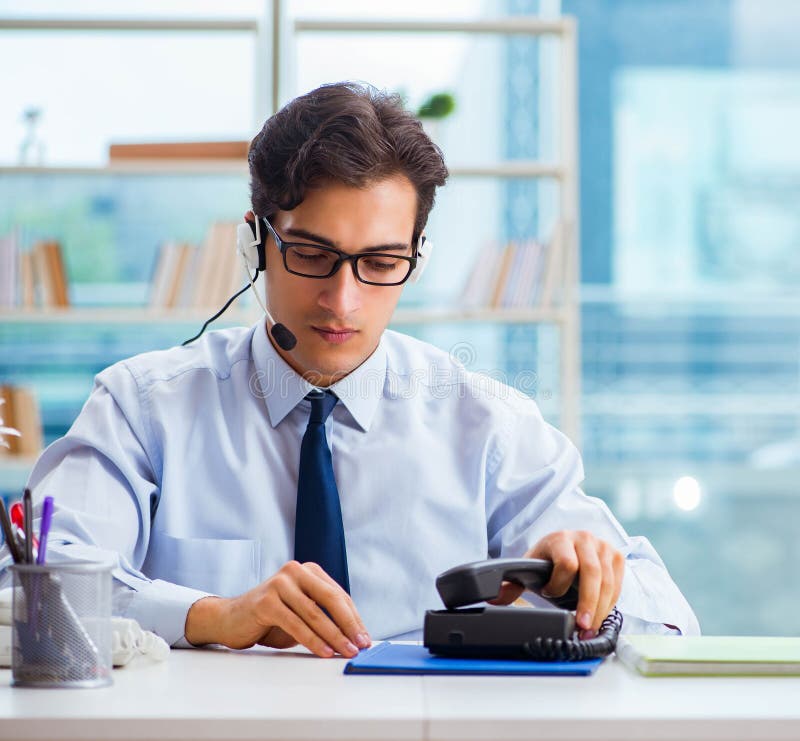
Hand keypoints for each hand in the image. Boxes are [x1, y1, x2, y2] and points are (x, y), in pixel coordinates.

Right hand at [184, 560, 370, 657]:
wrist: (230, 618)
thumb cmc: (271, 618)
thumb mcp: (301, 613)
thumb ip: (323, 617)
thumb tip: (354, 636)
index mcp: (308, 570)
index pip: (339, 595)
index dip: (354, 618)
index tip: (365, 637)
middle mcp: (295, 571)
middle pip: (331, 599)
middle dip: (349, 625)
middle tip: (360, 645)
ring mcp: (279, 583)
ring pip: (315, 613)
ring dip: (334, 636)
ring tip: (346, 651)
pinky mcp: (266, 601)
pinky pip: (296, 624)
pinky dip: (313, 640)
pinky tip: (324, 652)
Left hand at [489, 530, 624, 637]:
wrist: (565, 546)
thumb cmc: (547, 561)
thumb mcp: (529, 569)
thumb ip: (511, 584)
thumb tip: (495, 599)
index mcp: (559, 539)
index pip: (567, 562)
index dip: (559, 584)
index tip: (549, 596)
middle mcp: (584, 539)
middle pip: (592, 573)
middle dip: (588, 603)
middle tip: (582, 627)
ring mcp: (603, 547)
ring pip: (608, 581)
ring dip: (601, 609)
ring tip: (590, 629)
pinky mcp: (616, 557)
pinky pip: (618, 585)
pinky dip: (610, 604)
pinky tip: (599, 618)